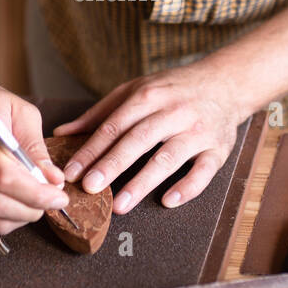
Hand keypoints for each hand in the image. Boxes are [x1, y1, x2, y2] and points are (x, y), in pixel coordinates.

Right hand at [0, 78, 66, 235]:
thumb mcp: (21, 112)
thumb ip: (36, 147)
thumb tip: (54, 179)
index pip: (5, 176)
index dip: (36, 193)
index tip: (60, 196)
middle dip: (31, 209)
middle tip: (53, 201)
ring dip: (21, 216)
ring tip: (38, 201)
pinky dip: (8, 218)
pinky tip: (20, 203)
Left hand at [52, 61, 243, 213]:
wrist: (225, 82)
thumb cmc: (172, 90)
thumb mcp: (135, 89)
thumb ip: (99, 113)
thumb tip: (62, 133)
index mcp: (149, 96)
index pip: (115, 125)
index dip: (92, 149)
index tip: (71, 171)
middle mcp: (174, 112)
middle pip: (139, 139)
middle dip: (113, 164)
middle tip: (89, 188)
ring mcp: (198, 130)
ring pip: (169, 157)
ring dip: (143, 181)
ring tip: (120, 204)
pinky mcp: (219, 148)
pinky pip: (204, 170)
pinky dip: (188, 187)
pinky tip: (168, 201)